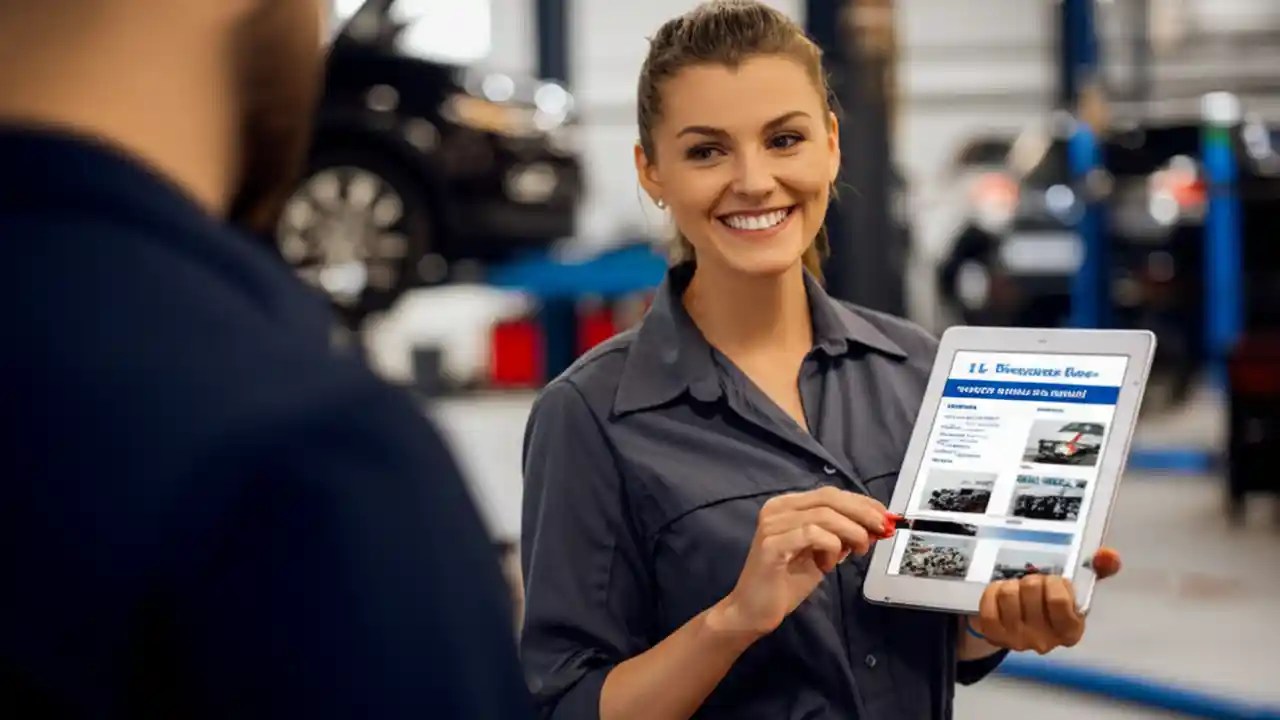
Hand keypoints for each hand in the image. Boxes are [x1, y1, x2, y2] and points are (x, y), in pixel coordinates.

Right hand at [716, 487, 888, 637]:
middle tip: (882, 530)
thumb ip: (841, 537)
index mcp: (786, 506)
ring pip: (825, 515)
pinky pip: (813, 534)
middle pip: (829, 498)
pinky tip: (829, 564)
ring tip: (859, 550)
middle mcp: (776, 509)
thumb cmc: (785, 583)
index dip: (861, 502)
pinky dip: (831, 546)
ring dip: (852, 532)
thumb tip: (873, 525)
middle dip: (862, 513)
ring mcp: (772, 525)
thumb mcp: (821, 554)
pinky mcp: (772, 544)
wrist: (753, 611)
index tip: (884, 516)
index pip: (829, 494)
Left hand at [972, 547, 1121, 653]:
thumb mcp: (1077, 589)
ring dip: (1012, 585)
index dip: (1054, 583)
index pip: (1059, 600)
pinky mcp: (994, 636)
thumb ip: (1098, 570)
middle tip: (1033, 585)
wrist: (1018, 623)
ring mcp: (1018, 640)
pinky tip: (1000, 593)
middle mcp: (1046, 641)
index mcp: (1071, 630)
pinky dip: (992, 593)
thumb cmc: (1051, 603)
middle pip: (1031, 590)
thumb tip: (1109, 555)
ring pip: (1009, 595)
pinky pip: (988, 607)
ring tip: (1017, 590)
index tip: (1053, 582)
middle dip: (1032, 580)